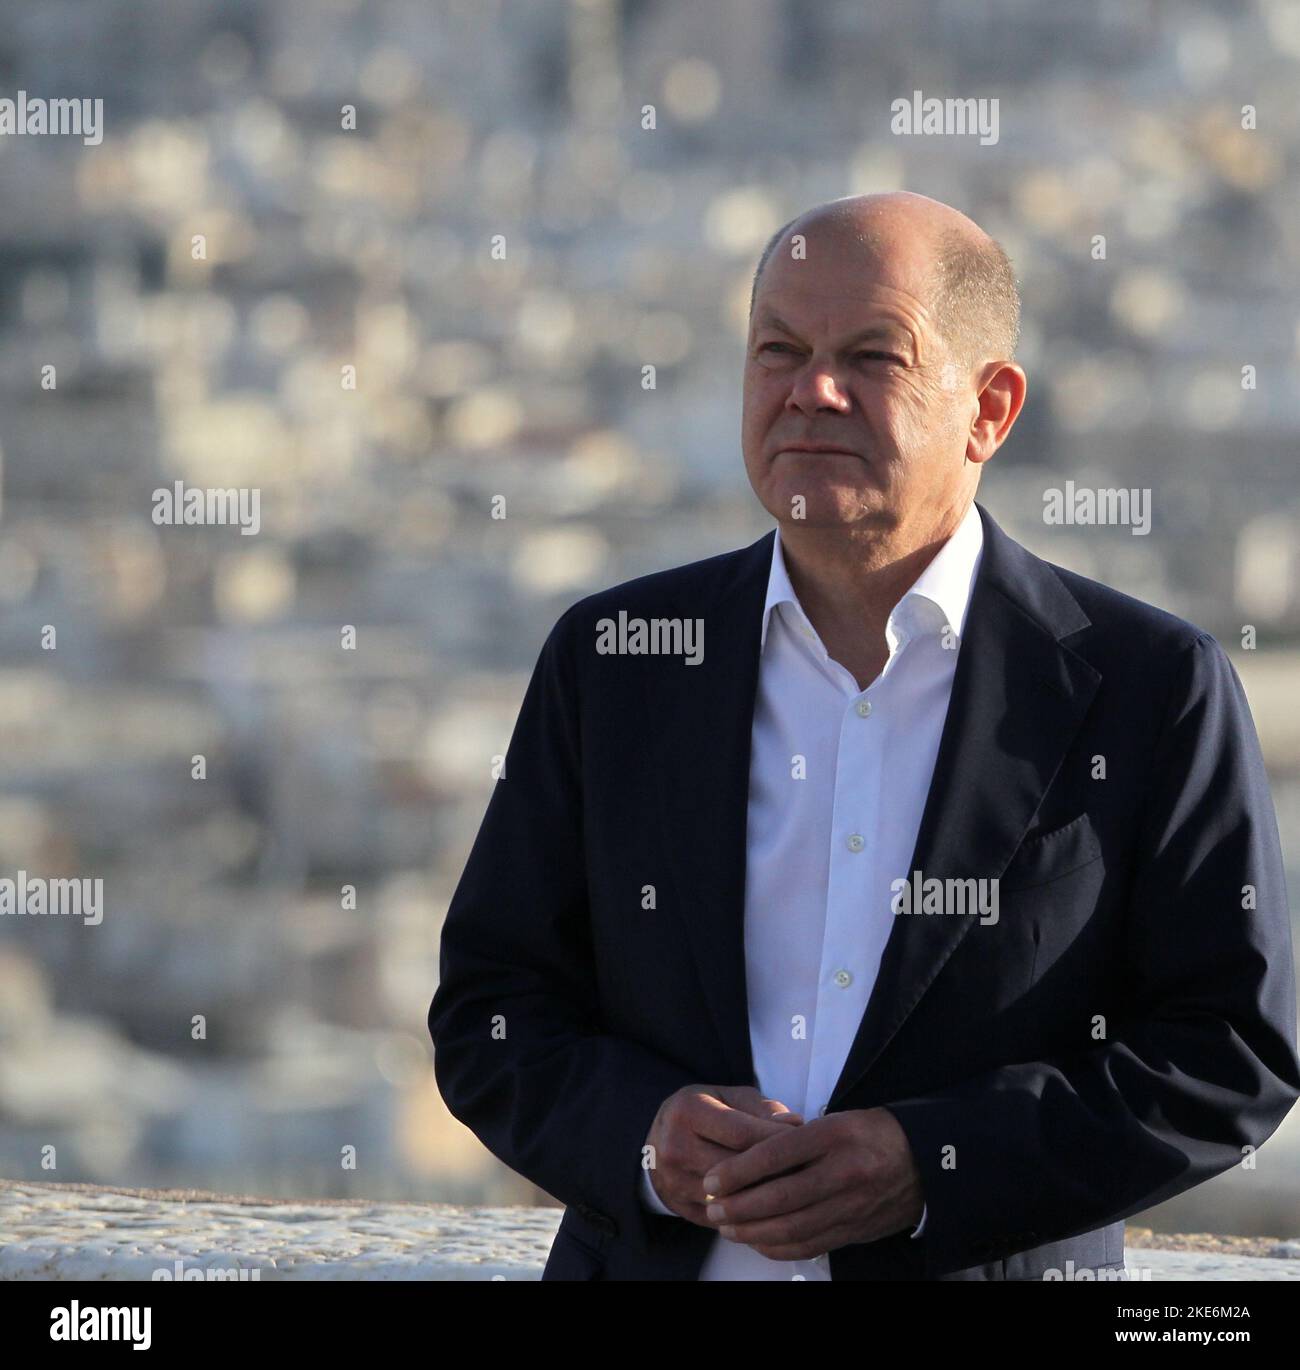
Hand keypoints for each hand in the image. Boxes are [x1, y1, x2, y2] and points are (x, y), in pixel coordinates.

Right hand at [644, 1084, 803, 1225]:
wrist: (657, 1139)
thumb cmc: (704, 1114)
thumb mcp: (728, 1098)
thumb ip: (762, 1109)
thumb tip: (795, 1124)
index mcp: (689, 1111)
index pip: (742, 1133)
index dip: (777, 1139)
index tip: (804, 1143)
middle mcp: (675, 1146)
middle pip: (737, 1170)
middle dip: (775, 1171)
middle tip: (805, 1171)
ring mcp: (674, 1181)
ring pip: (731, 1198)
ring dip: (764, 1197)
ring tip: (791, 1190)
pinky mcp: (680, 1207)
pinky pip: (724, 1218)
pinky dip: (749, 1214)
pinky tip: (770, 1208)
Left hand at [699, 1106, 923, 1259]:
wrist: (925, 1164)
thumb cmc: (871, 1134)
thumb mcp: (837, 1119)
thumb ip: (797, 1138)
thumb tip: (748, 1158)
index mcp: (834, 1135)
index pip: (775, 1154)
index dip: (738, 1170)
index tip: (712, 1178)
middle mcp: (843, 1171)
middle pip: (779, 1196)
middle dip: (738, 1206)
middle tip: (711, 1207)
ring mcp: (851, 1205)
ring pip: (792, 1227)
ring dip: (752, 1231)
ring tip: (726, 1227)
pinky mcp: (855, 1230)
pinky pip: (810, 1245)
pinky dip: (778, 1248)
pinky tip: (757, 1242)